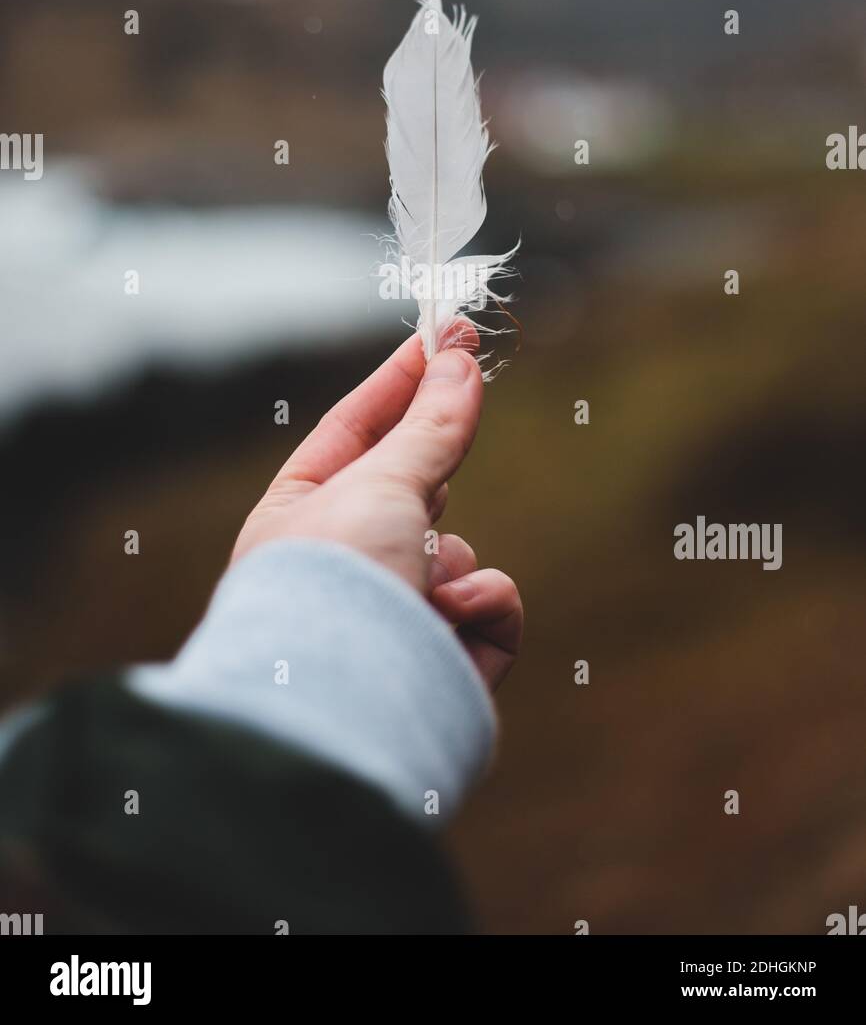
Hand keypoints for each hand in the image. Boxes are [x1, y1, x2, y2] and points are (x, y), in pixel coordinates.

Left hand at [232, 329, 521, 690]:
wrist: (345, 711)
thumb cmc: (338, 583)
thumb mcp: (382, 484)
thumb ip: (430, 425)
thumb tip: (460, 358)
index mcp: (296, 521)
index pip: (353, 432)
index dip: (402, 381)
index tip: (448, 335)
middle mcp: (341, 571)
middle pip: (414, 490)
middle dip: (438, 466)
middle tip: (474, 378)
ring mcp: (393, 620)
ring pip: (461, 555)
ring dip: (454, 562)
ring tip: (423, 586)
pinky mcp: (443, 666)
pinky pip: (490, 608)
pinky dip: (481, 608)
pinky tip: (449, 626)